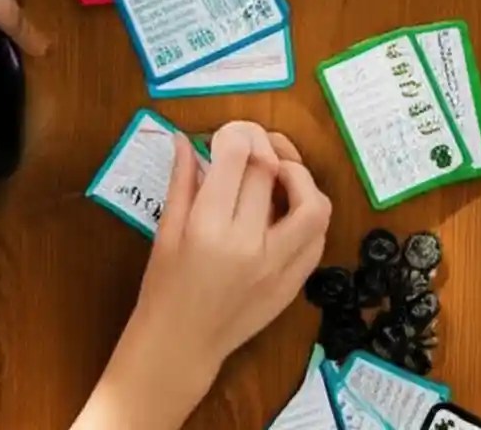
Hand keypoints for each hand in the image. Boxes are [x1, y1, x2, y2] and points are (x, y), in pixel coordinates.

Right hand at [72, 122, 331, 429]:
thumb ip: (182, 181)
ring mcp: (278, 267)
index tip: (229, 133)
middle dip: (263, 145)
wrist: (179, 347)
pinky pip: (317, 238)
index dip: (238, 134)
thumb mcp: (165, 231)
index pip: (239, 160)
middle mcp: (248, 245)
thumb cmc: (163, 288)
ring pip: (314, 205)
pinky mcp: (294, 283)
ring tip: (280, 172)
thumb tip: (187, 137)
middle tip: (251, 144)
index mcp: (208, 228)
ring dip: (301, 178)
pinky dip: (309, 213)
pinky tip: (288, 206)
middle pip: (273, 173)